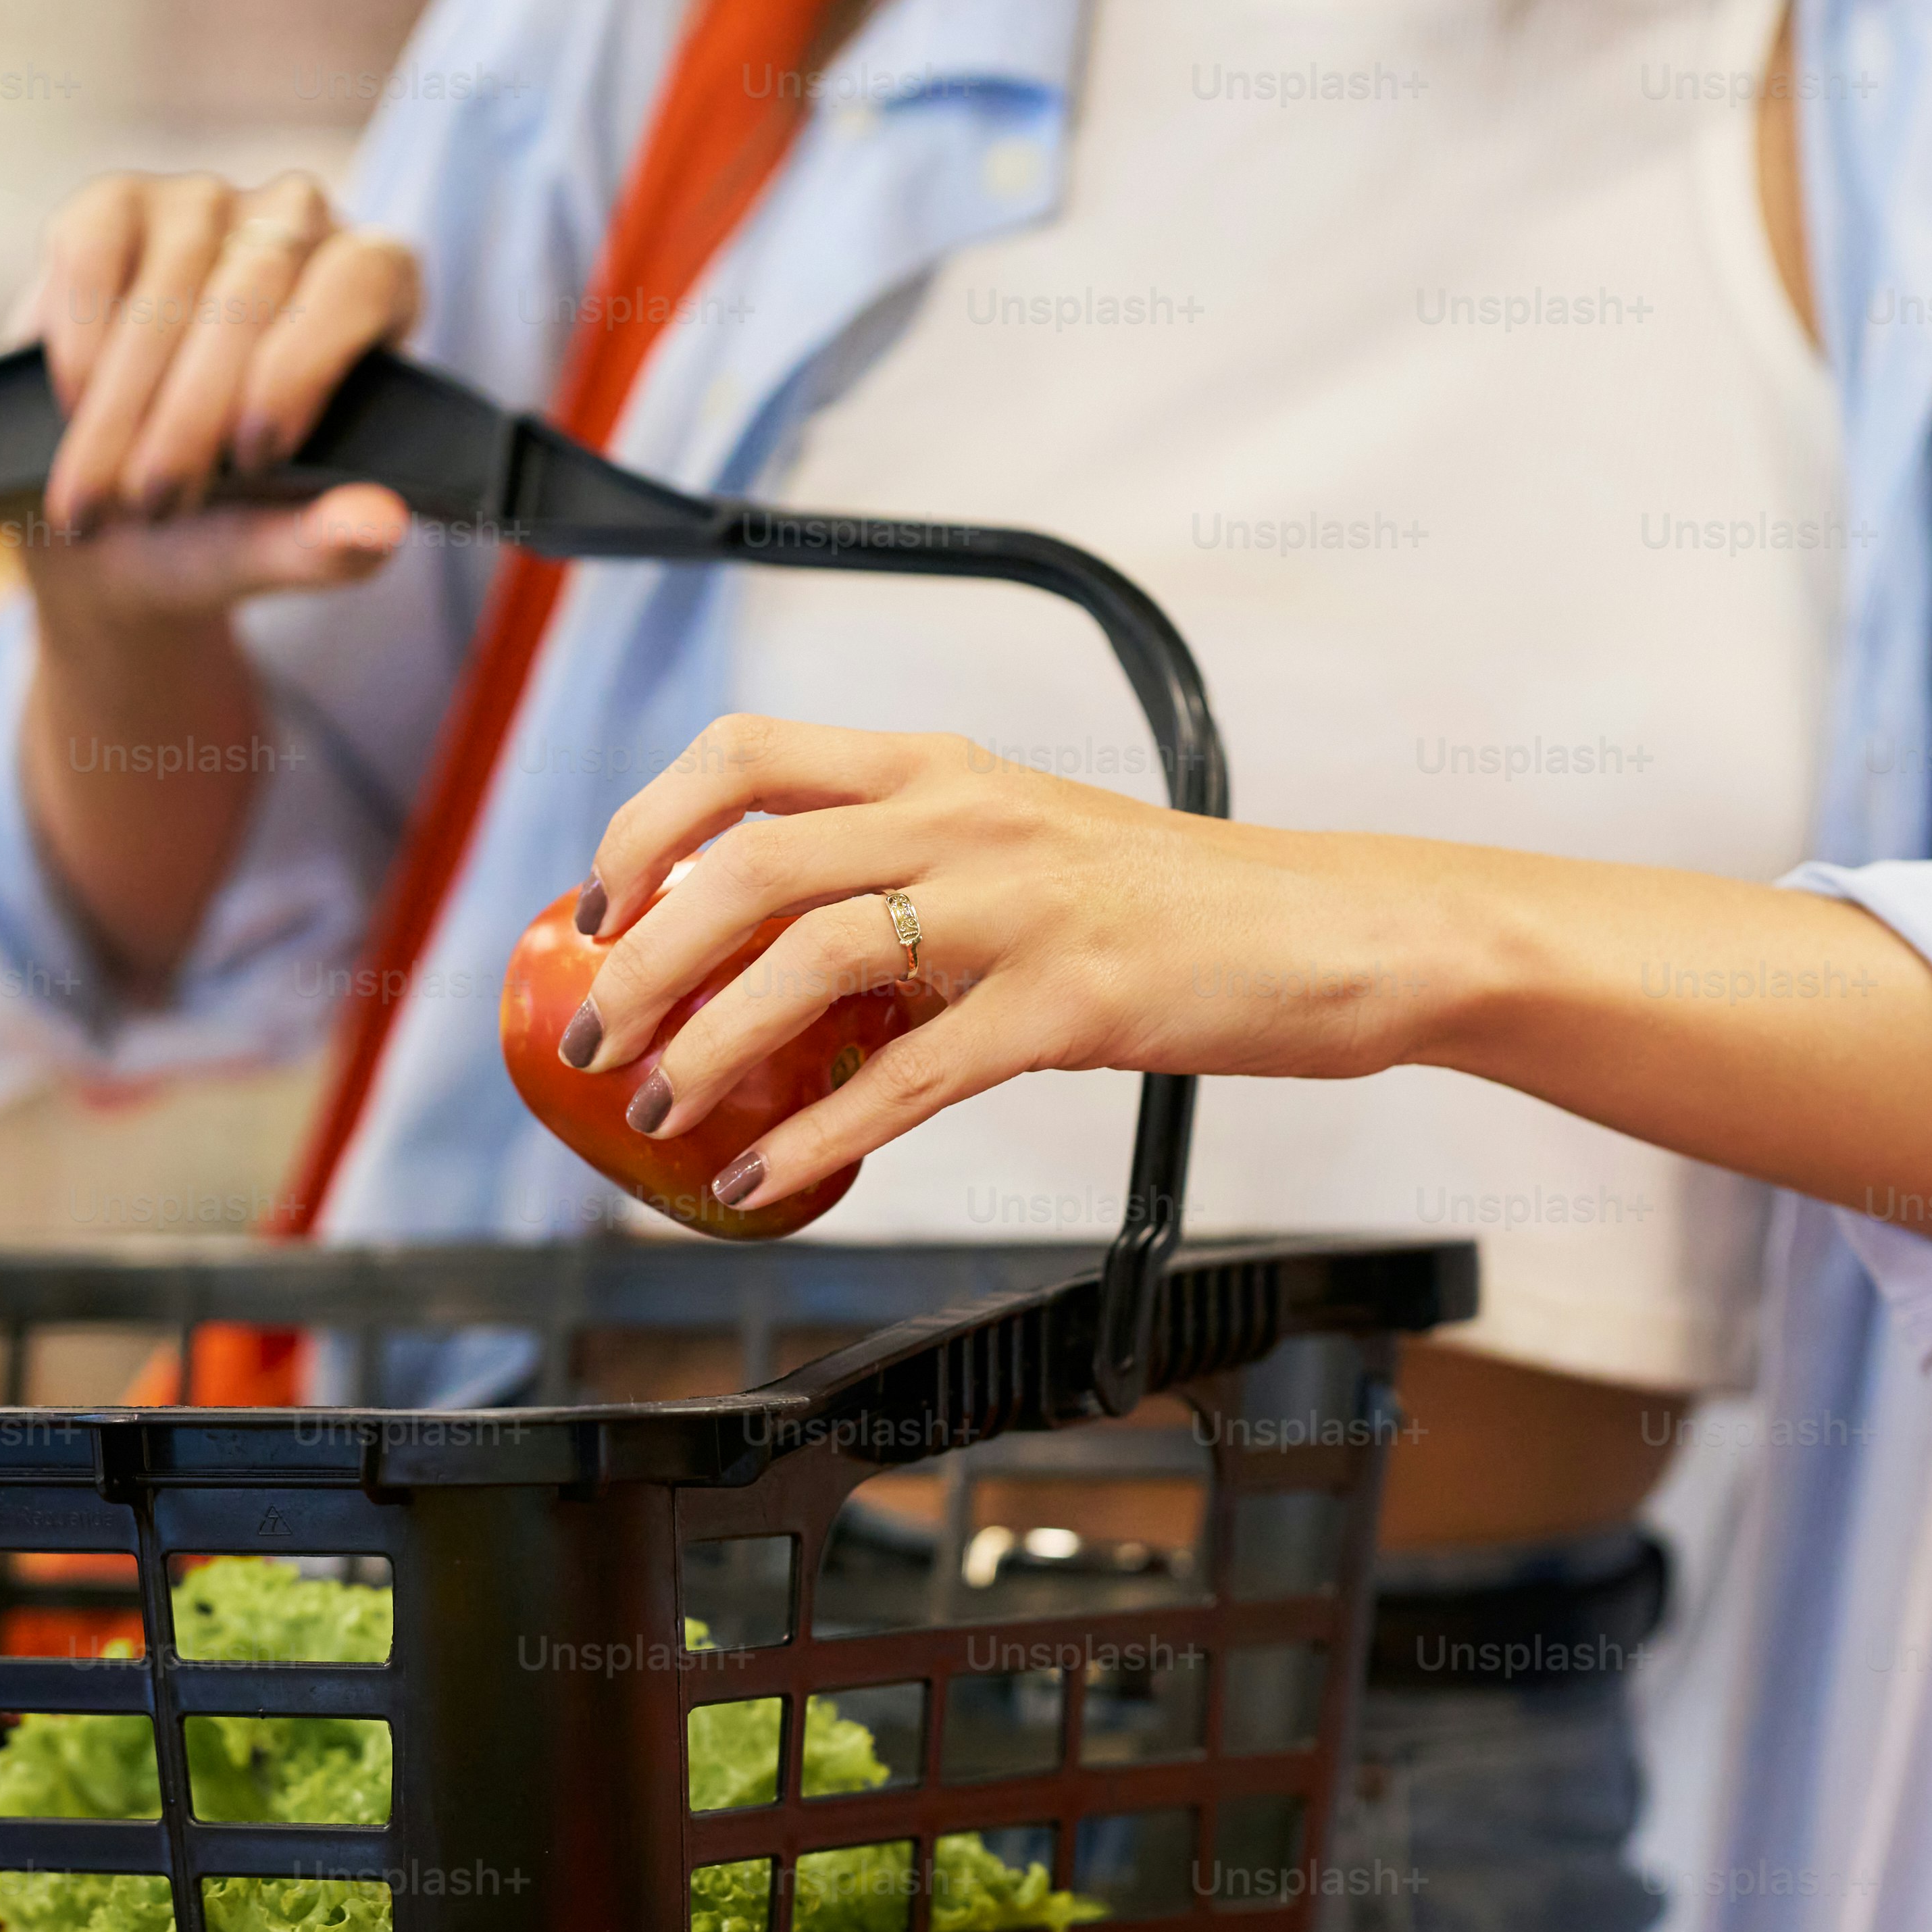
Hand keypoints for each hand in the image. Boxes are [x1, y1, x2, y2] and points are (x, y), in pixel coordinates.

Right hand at [14, 168, 423, 621]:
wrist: (104, 512)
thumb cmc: (211, 522)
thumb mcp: (265, 547)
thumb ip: (326, 545)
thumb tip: (378, 527)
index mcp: (371, 287)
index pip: (361, 279)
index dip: (306, 361)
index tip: (256, 453)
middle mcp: (297, 222)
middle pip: (255, 288)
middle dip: (193, 412)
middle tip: (155, 503)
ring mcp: (203, 203)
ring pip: (169, 281)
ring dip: (125, 400)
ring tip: (99, 493)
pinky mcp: (114, 204)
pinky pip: (94, 250)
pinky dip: (80, 337)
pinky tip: (74, 404)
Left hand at [563, 718, 1463, 1213]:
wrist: (1338, 928)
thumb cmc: (1174, 905)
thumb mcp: (1019, 851)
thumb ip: (901, 880)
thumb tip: (772, 967)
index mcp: (940, 769)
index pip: (745, 756)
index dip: (644, 828)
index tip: (596, 908)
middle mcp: (966, 817)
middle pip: (748, 864)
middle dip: (642, 960)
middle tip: (593, 1038)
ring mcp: (1020, 907)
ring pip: (811, 959)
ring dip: (711, 1045)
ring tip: (661, 1111)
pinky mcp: (1073, 1004)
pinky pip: (912, 1076)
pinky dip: (819, 1135)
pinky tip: (764, 1175)